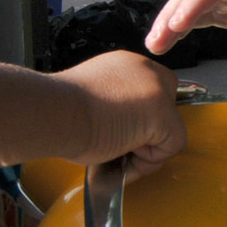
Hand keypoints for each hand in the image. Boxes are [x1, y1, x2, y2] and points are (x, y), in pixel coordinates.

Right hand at [53, 51, 185, 173]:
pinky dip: (149, 160)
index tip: (121, 134)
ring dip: (145, 150)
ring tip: (116, 150)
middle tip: (121, 146)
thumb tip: (122, 129)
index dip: (141, 120)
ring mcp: (158, 91)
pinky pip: (172, 146)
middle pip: (168, 109)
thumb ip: (113, 105)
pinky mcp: (163, 114)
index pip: (153, 93)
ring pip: (170, 130)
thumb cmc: (59, 111)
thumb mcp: (90, 100)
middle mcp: (146, 70)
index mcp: (126, 65)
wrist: (54, 112)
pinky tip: (123, 154)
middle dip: (150, 133)